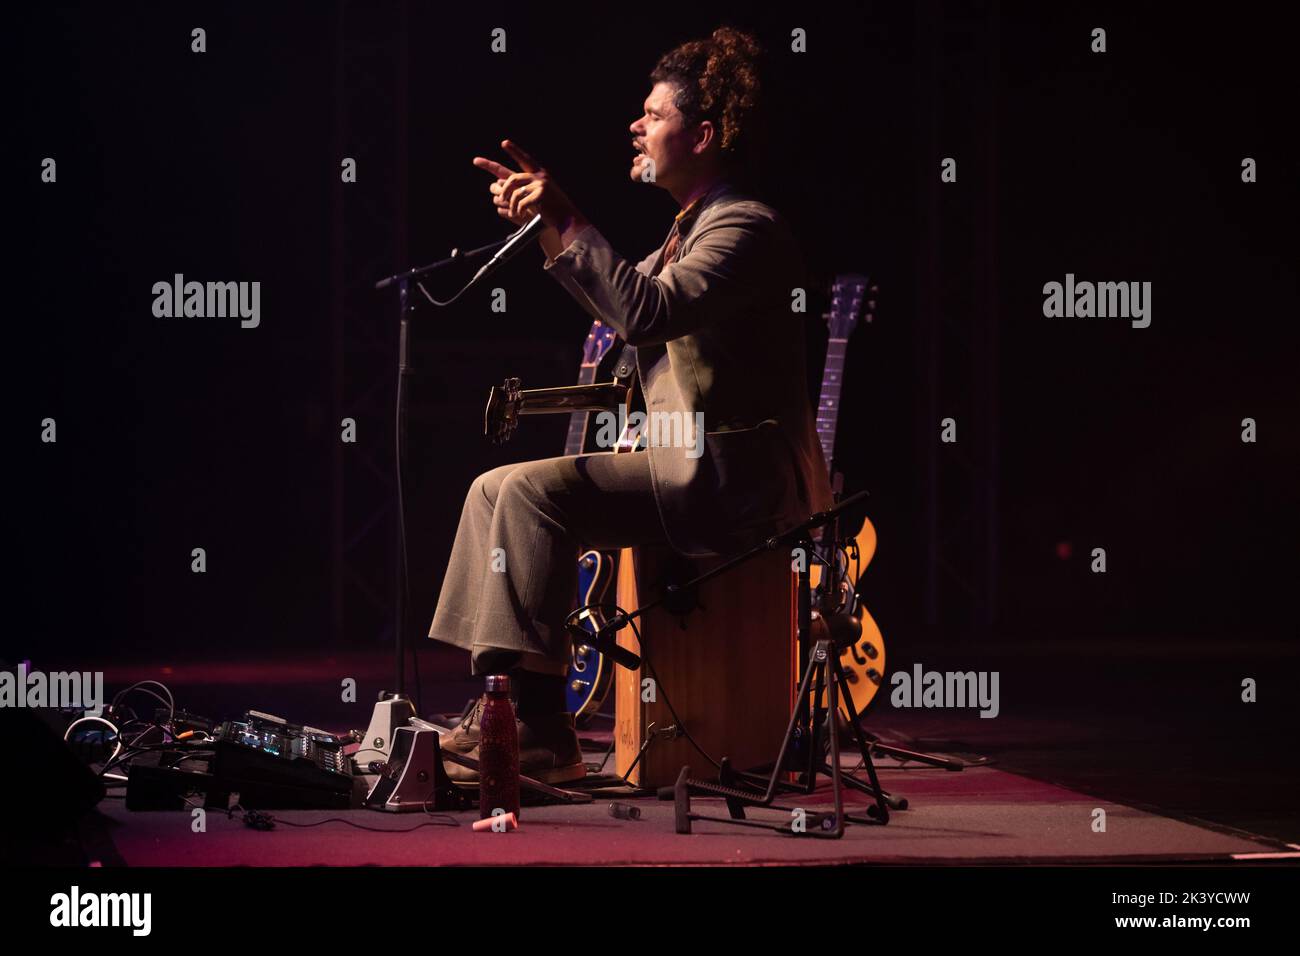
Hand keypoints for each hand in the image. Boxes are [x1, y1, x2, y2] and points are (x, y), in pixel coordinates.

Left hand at [471, 140, 585, 233]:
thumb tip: (499, 183)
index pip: (525, 160)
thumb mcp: (540, 195)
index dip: (514, 151)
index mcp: (540, 175)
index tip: (504, 142)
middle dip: (504, 189)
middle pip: (512, 178)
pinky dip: (518, 210)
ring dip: (512, 205)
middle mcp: (540, 177)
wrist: (568, 219)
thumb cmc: (553, 210)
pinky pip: (521, 202)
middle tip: (501, 198)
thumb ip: (524, 188)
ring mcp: (541, 185)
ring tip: (513, 213)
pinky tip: (520, 215)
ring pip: (515, 193)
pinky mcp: (541, 195)